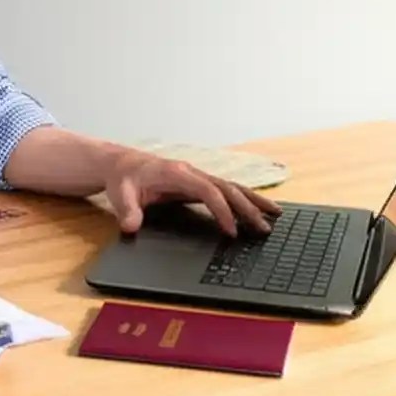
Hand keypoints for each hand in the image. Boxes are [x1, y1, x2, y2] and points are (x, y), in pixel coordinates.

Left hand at [104, 152, 281, 236]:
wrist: (122, 164)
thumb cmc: (124, 178)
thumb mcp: (120, 194)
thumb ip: (127, 210)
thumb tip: (131, 227)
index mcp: (176, 173)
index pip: (207, 190)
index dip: (221, 210)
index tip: (231, 231)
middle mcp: (192, 172)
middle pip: (226, 188)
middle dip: (247, 208)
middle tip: (264, 230)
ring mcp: (197, 177)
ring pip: (231, 187)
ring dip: (253, 201)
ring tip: (275, 216)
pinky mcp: (198, 184)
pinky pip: (226, 190)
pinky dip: (244, 199)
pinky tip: (258, 209)